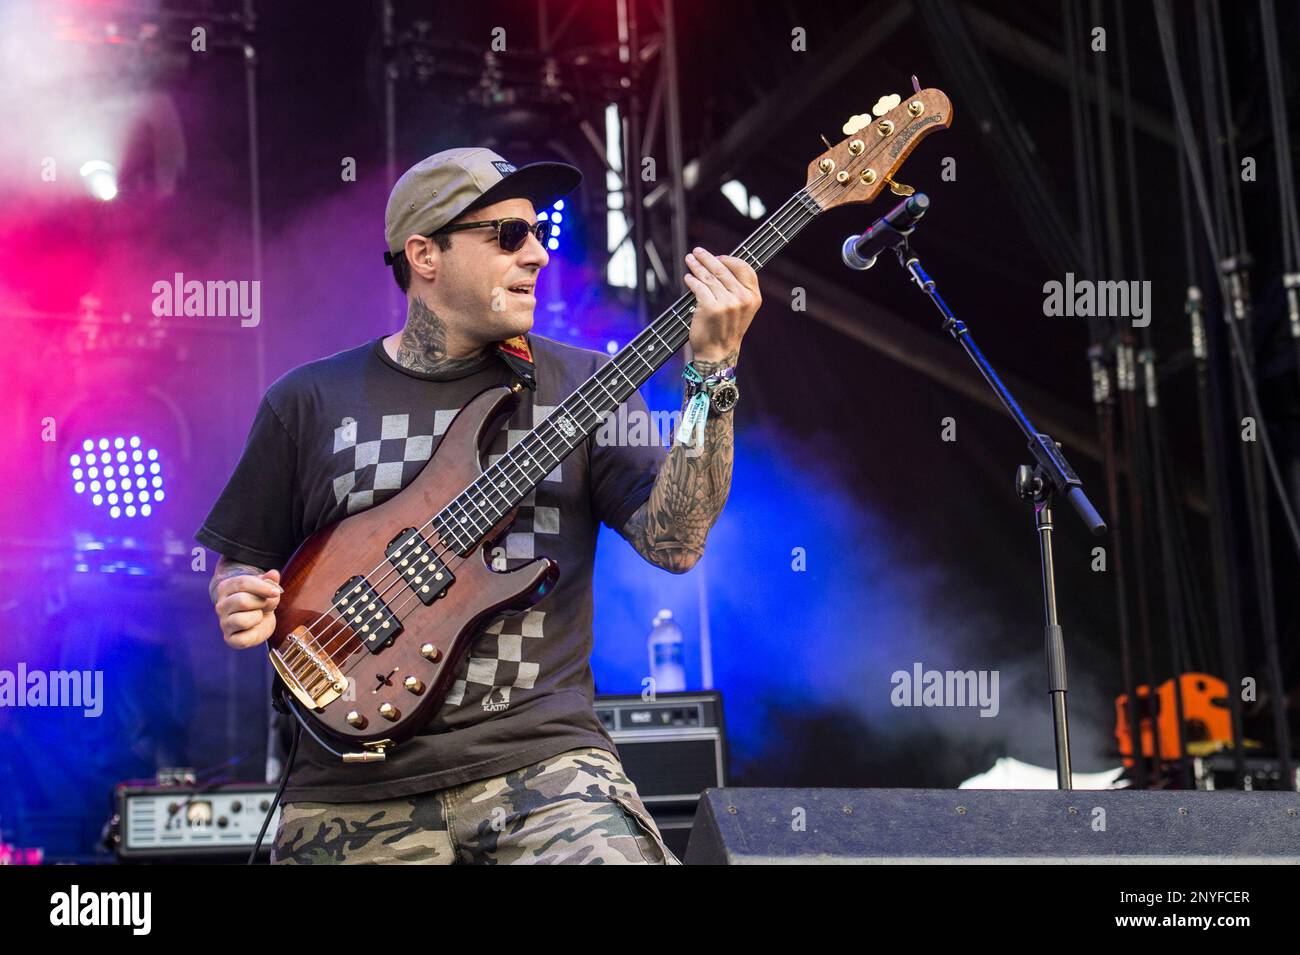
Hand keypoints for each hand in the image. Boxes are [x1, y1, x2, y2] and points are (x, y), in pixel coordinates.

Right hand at [215, 568, 282, 648]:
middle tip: (266, 605)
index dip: (262, 587)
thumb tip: (273, 574)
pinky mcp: (229, 639)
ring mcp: (224, 623)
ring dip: (257, 617)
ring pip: (241, 620)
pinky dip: (254, 634)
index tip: (276, 592)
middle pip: (242, 601)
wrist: (260, 621)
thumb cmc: (261, 601)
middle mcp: (221, 605)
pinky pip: (243, 639)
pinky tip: (255, 629)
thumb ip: (270, 580)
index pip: (242, 583)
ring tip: (258, 616)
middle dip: (261, 603)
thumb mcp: (266, 588)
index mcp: (226, 588)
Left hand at [683, 247, 759, 362]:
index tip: (718, 257)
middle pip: (723, 269)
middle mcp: (742, 299)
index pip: (744, 268)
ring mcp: (727, 303)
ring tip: (690, 260)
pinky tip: (688, 277)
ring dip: (696, 266)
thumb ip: (737, 289)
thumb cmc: (726, 330)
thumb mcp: (742, 310)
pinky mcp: (711, 308)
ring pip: (709, 277)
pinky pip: (699, 287)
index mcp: (753, 297)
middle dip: (707, 258)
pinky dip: (691, 280)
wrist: (718, 353)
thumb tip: (721, 265)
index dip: (729, 259)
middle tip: (697, 252)